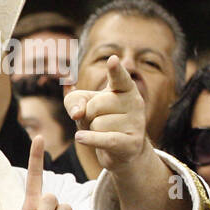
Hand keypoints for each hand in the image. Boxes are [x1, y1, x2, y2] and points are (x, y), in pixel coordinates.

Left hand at [64, 55, 148, 171]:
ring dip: (92, 130)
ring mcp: (136, 123)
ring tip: (104, 132)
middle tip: (97, 120)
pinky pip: (103, 138)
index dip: (115, 70)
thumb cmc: (100, 119)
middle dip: (88, 115)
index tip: (113, 59)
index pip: (119, 78)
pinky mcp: (131, 142)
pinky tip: (80, 138)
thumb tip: (77, 113)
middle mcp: (135, 102)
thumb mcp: (83, 105)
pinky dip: (90, 139)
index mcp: (125, 89)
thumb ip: (73, 101)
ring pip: (96, 124)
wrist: (120, 149)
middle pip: (95, 105)